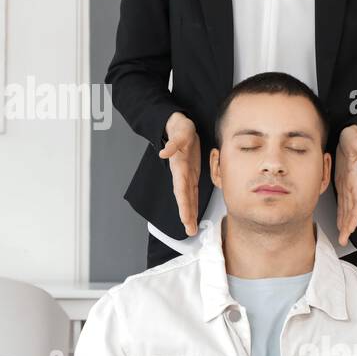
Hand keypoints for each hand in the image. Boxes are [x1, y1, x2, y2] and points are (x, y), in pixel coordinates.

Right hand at [159, 112, 200, 236]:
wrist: (179, 125)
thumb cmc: (180, 129)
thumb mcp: (179, 133)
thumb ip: (172, 144)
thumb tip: (163, 152)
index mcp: (180, 167)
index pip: (182, 190)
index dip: (184, 205)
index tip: (186, 219)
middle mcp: (182, 174)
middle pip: (184, 198)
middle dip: (187, 215)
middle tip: (190, 230)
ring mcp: (187, 175)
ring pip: (188, 198)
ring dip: (190, 213)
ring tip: (191, 228)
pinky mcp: (192, 173)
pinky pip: (193, 191)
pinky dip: (193, 203)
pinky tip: (193, 214)